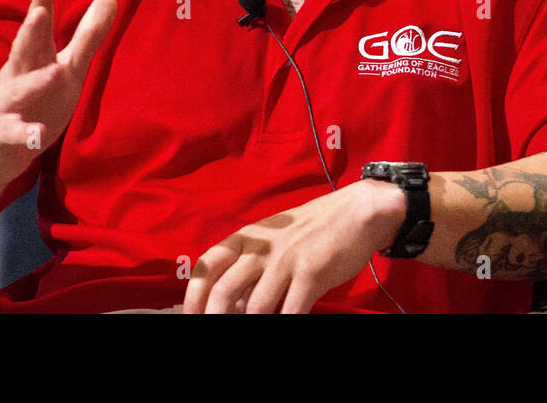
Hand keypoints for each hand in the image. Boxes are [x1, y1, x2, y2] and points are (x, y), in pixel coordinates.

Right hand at [0, 0, 115, 165]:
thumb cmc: (34, 101)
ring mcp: (7, 105)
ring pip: (18, 91)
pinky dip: (24, 134)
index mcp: (32, 59)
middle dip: (30, 31)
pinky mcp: (3, 134)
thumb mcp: (64, 68)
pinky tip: (37, 136)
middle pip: (23, 51)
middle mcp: (17, 76)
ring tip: (55, 72)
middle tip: (41, 11)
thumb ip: (87, 37)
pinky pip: (13, 134)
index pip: (37, 30)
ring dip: (35, 82)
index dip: (40, 6)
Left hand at [182, 179, 405, 313]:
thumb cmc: (311, 230)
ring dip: (249, 327)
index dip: (194, 295)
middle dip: (215, 319)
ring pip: (254, 307)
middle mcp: (261, 248)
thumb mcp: (273, 240)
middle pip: (223, 291)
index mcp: (247, 237)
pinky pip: (291, 311)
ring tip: (250, 335)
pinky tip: (285, 327)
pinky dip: (284, 326)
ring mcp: (286, 260)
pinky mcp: (311, 273)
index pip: (208, 265)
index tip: (190, 316)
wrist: (355, 212)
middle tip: (215, 331)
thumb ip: (251, 267)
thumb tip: (230, 305)